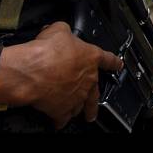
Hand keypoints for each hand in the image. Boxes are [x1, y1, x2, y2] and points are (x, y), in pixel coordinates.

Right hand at [0, 21, 121, 129]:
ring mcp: (77, 96)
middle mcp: (87, 79)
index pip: (108, 59)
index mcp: (90, 58)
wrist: (33, 71)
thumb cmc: (46, 51)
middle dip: (96, 99)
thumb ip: (64, 31)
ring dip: (82, 110)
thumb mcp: (59, 30)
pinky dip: (61, 121)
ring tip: (83, 116)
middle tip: (96, 105)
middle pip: (96, 91)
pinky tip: (59, 123)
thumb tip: (60, 30)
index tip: (119, 65)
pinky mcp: (62, 110)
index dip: (114, 62)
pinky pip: (64, 118)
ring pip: (83, 106)